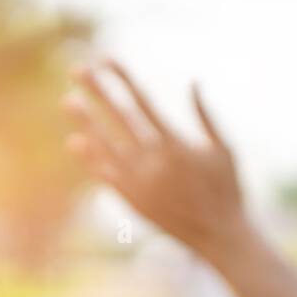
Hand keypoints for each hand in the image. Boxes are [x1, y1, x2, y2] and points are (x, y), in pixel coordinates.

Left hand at [66, 61, 250, 262]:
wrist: (219, 237)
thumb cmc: (227, 190)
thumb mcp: (224, 149)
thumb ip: (206, 115)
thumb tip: (193, 81)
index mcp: (175, 145)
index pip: (141, 102)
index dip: (122, 79)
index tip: (107, 59)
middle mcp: (152, 162)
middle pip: (117, 118)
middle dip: (97, 92)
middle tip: (77, 70)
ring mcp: (139, 183)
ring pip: (104, 145)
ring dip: (86, 122)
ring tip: (69, 101)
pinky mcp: (132, 201)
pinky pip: (105, 174)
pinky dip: (91, 157)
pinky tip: (77, 141)